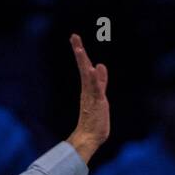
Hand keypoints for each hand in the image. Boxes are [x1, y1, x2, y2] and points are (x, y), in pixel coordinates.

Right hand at [66, 34, 108, 162]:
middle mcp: (87, 90)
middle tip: (74, 36)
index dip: (81, 53)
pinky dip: (94, 79)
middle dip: (79, 51)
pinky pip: (95, 89)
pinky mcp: (97, 103)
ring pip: (87, 76)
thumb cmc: (95, 121)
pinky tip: (92, 69)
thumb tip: (100, 65)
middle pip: (84, 67)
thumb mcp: (100, 96)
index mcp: (88, 88)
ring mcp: (91, 96)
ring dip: (83, 62)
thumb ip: (101, 81)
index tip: (75, 39)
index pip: (85, 67)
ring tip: (79, 48)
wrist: (89, 138)